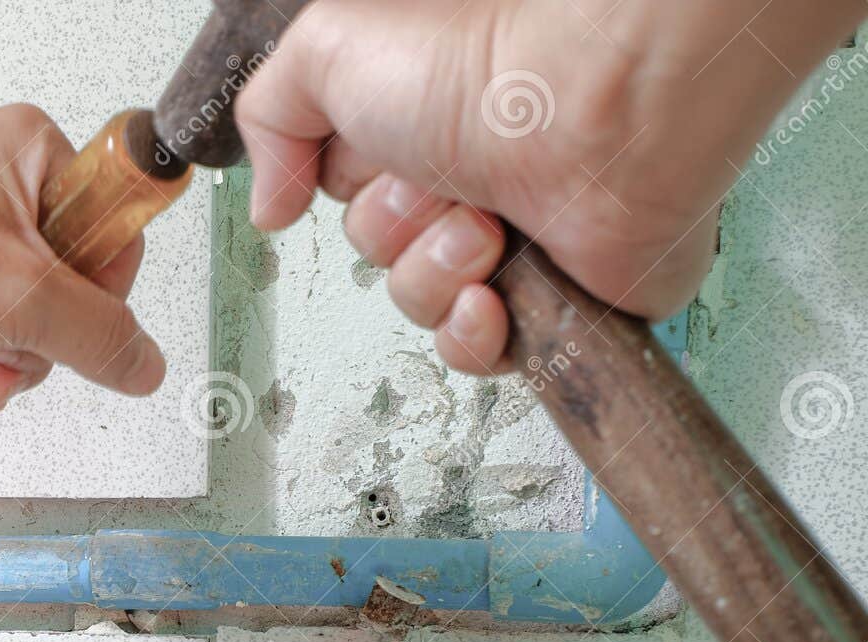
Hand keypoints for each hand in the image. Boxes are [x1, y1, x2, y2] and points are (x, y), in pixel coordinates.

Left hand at [0, 105, 164, 411]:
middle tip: (11, 350)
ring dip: (12, 352)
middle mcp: (11, 182)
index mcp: (40, 156)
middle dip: (48, 336)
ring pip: (34, 308)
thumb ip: (95, 335)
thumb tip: (145, 364)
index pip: (118, 231)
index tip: (72, 319)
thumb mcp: (14, 297)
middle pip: (79, 280)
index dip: (104, 291)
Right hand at [237, 0, 859, 372]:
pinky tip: (494, 295)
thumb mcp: (330, 49)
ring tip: (486, 226)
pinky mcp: (561, 302)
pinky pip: (481, 356)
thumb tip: (269, 208)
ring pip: (421, 306)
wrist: (607, 104)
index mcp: (419, 126)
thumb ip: (269, 115)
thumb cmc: (493, 58)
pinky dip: (474, 335)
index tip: (378, 153)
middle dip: (395, 228)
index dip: (350, 185)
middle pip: (377, 254)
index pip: (345, 192)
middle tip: (442, 182)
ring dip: (436, 273)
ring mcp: (516, 245)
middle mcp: (467, 182)